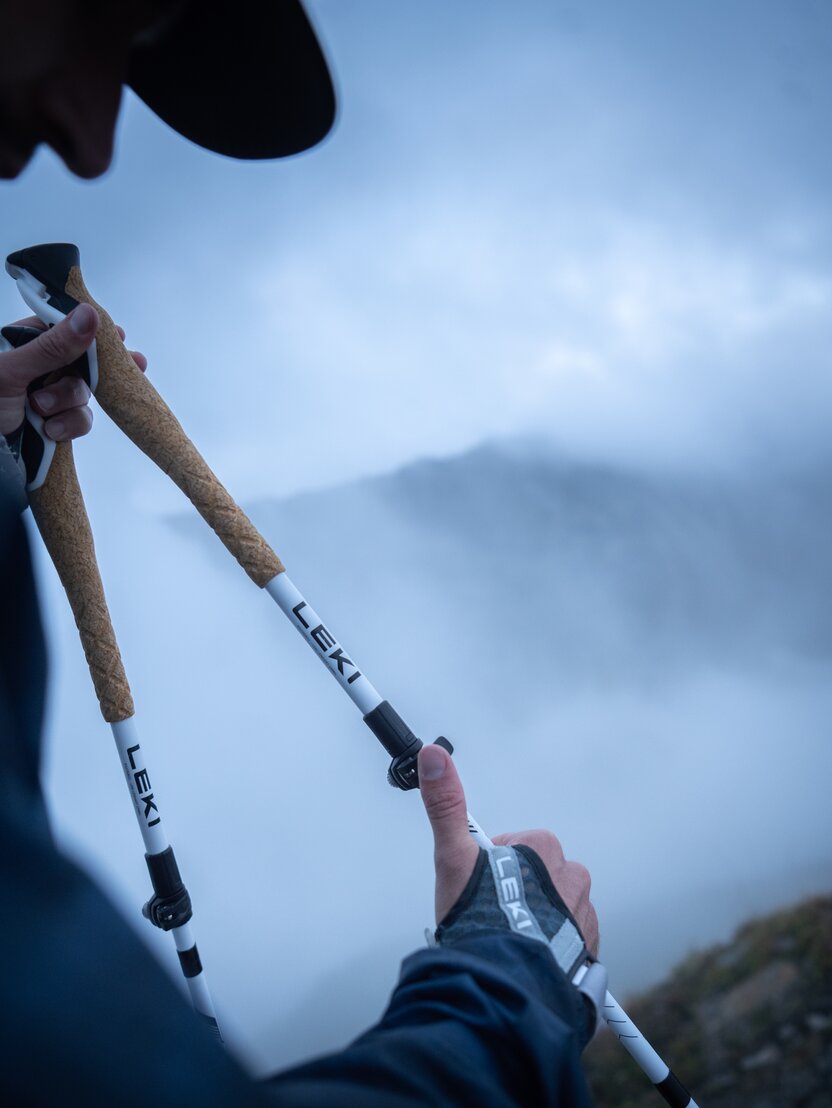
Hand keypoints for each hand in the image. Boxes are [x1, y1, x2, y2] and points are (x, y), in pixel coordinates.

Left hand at [0, 304, 146, 439]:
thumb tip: (90, 315)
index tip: (117, 335)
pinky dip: (69, 425)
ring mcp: (48, 397)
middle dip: (97, 369)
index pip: (65, 328)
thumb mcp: (12, 371)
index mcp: (24, 343)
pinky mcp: (54, 424)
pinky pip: (80, 420)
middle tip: (135, 362)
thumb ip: (52, 346)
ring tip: (40, 410)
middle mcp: (38, 368)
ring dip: (68, 402)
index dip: (91, 332)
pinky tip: (51, 431)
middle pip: (82, 361)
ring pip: (83, 393)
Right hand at [417, 743, 598, 957]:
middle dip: (516, 893)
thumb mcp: (453, 855)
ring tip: (508, 939)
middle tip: (488, 915)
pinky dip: (553, 947)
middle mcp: (572, 877)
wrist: (504, 984)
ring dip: (538, 920)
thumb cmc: (478, 919)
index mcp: (545, 849)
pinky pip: (572, 940)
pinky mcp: (589, 949)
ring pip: (557, 908)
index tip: (477, 888)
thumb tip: (433, 755)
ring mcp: (583, 914)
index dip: (490, 867)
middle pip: (539, 877)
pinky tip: (528, 957)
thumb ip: (445, 804)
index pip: (516, 847)